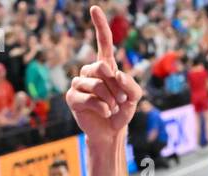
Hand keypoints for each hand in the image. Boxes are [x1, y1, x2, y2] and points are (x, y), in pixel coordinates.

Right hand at [65, 6, 140, 147]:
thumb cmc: (122, 111)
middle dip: (115, 85)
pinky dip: (101, 107)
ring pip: (95, 84)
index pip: (103, 43)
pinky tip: (105, 112)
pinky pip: (88, 98)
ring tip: (113, 108)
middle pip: (101, 67)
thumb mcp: (134, 97)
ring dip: (109, 98)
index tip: (94, 9)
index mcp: (105, 66)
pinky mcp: (72, 98)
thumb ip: (131, 84)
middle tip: (121, 100)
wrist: (112, 132)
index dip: (100, 26)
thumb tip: (115, 73)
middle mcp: (90, 72)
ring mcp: (79, 84)